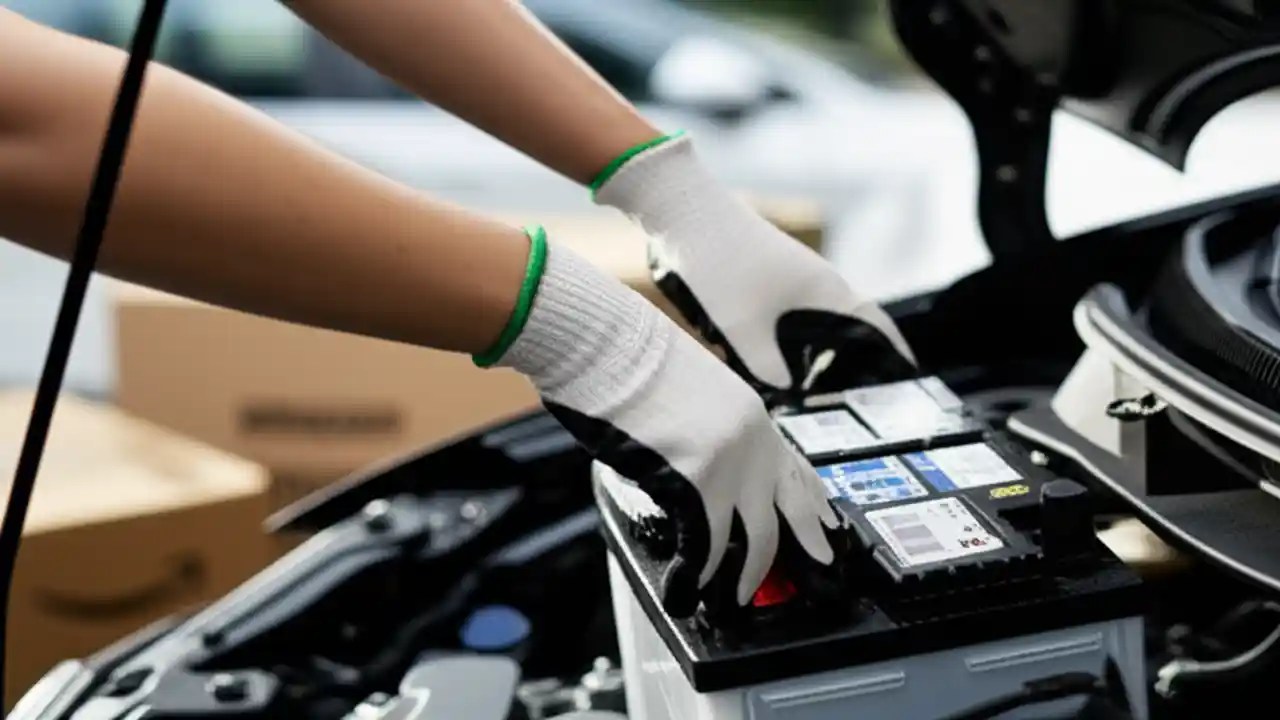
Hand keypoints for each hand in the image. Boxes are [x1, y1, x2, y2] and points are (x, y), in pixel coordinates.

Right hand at [490, 230, 838, 612]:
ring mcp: (729, 459)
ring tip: (734, 595)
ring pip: (756, 536)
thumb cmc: (625, 357)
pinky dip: (699, 572)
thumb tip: (698, 468)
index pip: (796, 466)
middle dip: (798, 546)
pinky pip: (707, 543)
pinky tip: (689, 584)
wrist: (600, 342)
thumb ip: (707, 429)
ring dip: (745, 573)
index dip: (811, 502)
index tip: (824, 525)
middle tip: (809, 569)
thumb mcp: (689, 389)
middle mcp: (751, 436)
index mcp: (750, 411)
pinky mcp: (696, 480)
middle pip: (787, 507)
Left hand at [594, 133, 918, 396]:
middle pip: (847, 334)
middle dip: (850, 369)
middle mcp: (817, 285)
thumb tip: (788, 398)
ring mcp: (790, 283)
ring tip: (808, 398)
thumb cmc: (721, 264)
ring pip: (812, 330)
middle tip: (851, 408)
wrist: (684, 212)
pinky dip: (785, 348)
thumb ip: (768, 371)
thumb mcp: (743, 329)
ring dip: (812, 360)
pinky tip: (764, 371)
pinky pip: (785, 324)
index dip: (895, 357)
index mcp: (827, 292)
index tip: (908, 385)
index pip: (877, 328)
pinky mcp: (763, 284)